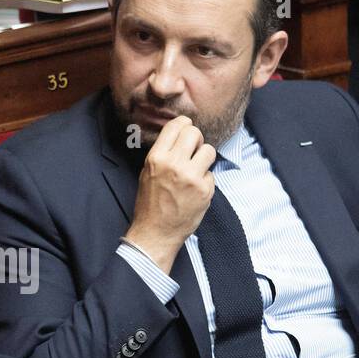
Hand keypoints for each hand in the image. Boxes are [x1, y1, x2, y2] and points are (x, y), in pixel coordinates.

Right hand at [124, 115, 216, 271]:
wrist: (156, 232)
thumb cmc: (150, 203)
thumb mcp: (147, 172)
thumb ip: (163, 152)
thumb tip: (179, 134)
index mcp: (157, 158)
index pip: (176, 126)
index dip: (185, 125)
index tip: (187, 130)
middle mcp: (174, 164)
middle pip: (195, 133)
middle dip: (196, 140)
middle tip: (193, 150)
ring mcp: (191, 177)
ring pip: (209, 150)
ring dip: (204, 158)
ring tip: (195, 170)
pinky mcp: (205, 190)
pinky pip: (211, 173)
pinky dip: (205, 180)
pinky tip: (195, 190)